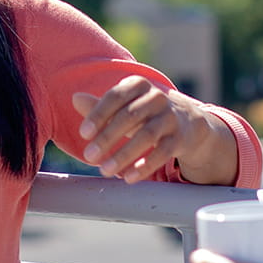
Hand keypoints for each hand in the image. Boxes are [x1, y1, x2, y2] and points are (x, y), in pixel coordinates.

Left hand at [72, 76, 237, 184]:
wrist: (187, 122)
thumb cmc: (145, 113)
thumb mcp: (124, 107)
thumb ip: (100, 107)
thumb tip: (75, 99)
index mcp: (139, 85)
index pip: (116, 96)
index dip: (98, 114)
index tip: (84, 134)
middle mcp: (157, 97)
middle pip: (129, 116)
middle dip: (107, 138)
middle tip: (89, 156)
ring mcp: (170, 117)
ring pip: (146, 135)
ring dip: (124, 154)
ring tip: (105, 170)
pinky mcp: (180, 137)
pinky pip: (162, 152)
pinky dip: (145, 165)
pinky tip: (129, 177)